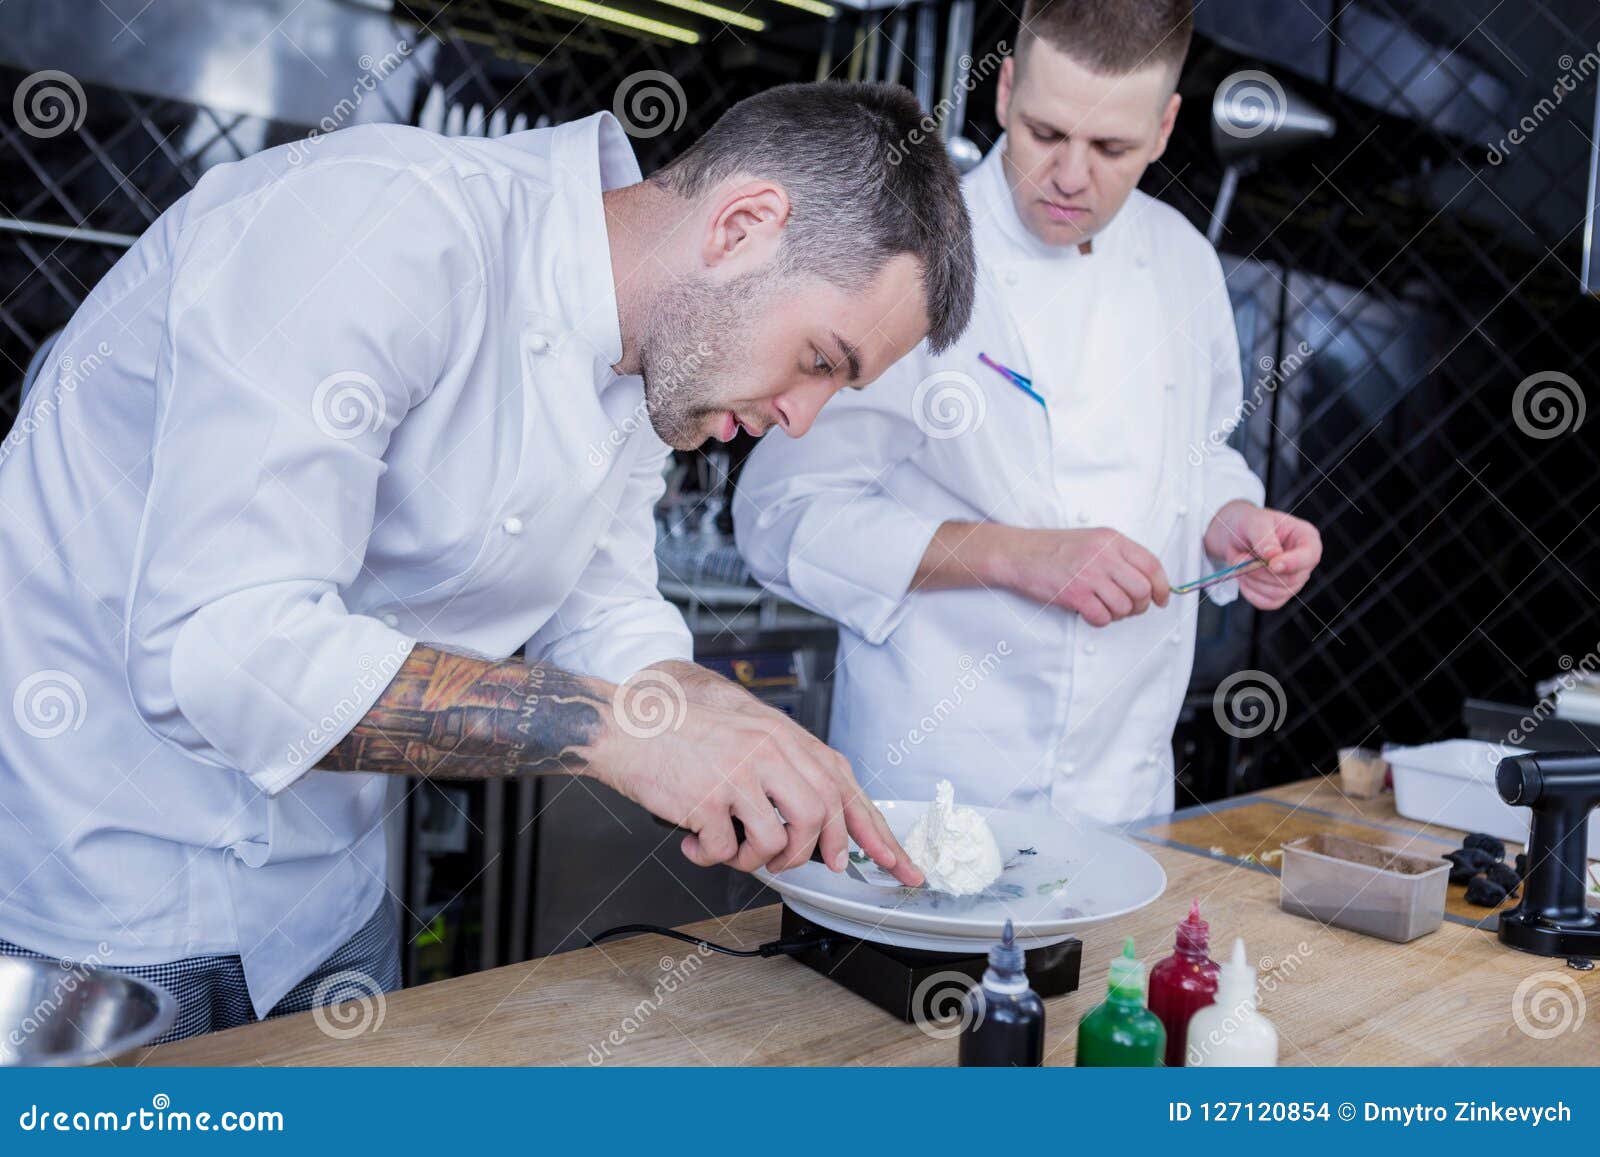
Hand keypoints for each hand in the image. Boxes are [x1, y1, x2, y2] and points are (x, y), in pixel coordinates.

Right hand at [588, 672, 922, 885]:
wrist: (629, 727)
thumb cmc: (684, 737)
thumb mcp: (747, 738)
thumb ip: (784, 771)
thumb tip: (816, 825)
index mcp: (782, 737)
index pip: (843, 787)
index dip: (873, 832)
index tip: (896, 864)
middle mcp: (768, 751)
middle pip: (820, 816)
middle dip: (809, 853)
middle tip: (785, 862)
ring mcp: (739, 774)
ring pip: (778, 841)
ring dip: (757, 858)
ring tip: (732, 848)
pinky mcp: (708, 798)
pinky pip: (728, 850)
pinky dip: (713, 857)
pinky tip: (696, 842)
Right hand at [994, 526, 1170, 626]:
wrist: (1020, 554)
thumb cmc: (1055, 549)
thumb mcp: (1093, 540)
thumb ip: (1120, 556)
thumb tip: (1149, 582)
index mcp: (1112, 540)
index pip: (1152, 565)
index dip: (1162, 587)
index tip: (1161, 599)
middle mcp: (1104, 555)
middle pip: (1142, 589)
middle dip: (1140, 605)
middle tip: (1129, 608)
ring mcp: (1089, 575)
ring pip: (1124, 606)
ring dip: (1118, 614)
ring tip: (1105, 608)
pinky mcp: (1075, 594)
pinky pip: (1102, 617)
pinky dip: (1100, 620)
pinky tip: (1090, 612)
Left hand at [1203, 501, 1321, 609]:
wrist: (1234, 536)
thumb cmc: (1249, 524)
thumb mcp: (1253, 522)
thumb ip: (1263, 538)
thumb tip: (1273, 556)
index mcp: (1306, 538)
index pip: (1310, 556)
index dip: (1293, 563)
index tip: (1272, 564)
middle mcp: (1304, 562)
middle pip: (1291, 580)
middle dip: (1261, 572)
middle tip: (1241, 559)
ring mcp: (1294, 580)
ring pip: (1277, 593)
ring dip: (1252, 581)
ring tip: (1241, 563)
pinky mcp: (1279, 594)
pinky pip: (1266, 602)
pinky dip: (1250, 592)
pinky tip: (1244, 577)